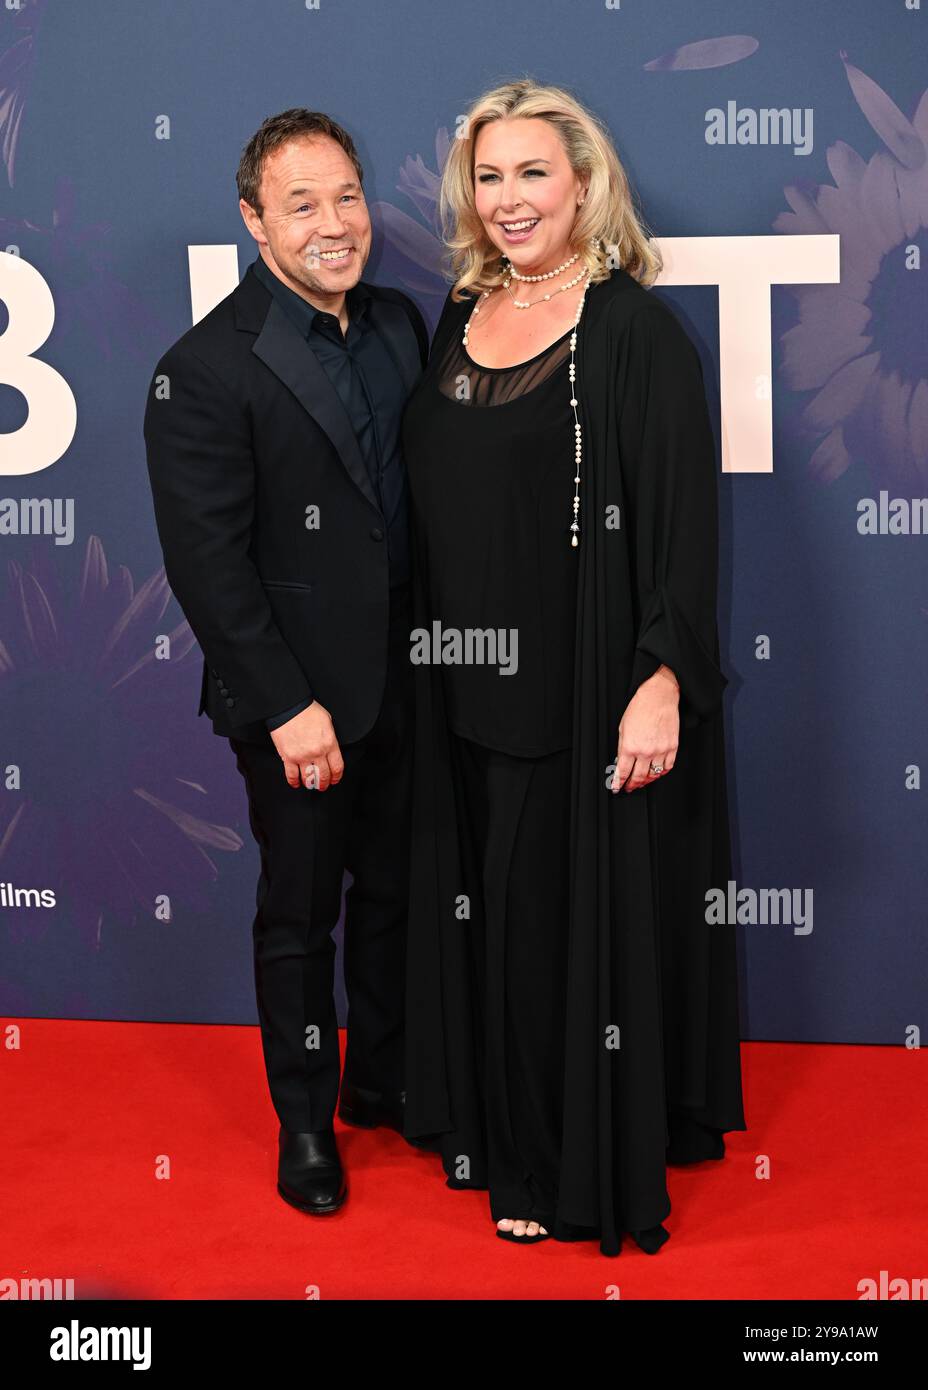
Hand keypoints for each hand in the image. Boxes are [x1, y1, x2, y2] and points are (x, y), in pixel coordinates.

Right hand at [270, 700, 343, 790]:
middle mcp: (317, 752)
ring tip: (310, 785)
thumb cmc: (307, 711)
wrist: (289, 707)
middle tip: (323, 786)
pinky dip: (294, 782)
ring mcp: (302, 756)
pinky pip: (291, 775)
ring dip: (310, 784)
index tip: (335, 780)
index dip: (336, 776)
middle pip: (324, 775)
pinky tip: (296, 783)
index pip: (337, 767)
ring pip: (309, 778)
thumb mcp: (327, 721)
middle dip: (324, 783)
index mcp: (330, 743)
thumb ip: (330, 738)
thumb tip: (330, 749)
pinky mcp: (288, 757)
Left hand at [611, 665, 678, 792]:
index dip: (618, 782)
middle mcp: (645, 751)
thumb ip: (623, 747)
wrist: (658, 697)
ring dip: (646, 781)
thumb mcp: (623, 728)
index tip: (616, 787)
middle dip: (632, 785)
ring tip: (642, 782)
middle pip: (638, 777)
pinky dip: (661, 773)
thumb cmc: (639, 709)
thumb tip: (622, 762)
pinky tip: (656, 773)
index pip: (623, 772)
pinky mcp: (672, 747)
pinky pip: (668, 767)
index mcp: (630, 747)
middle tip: (629, 788)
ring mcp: (660, 750)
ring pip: (654, 775)